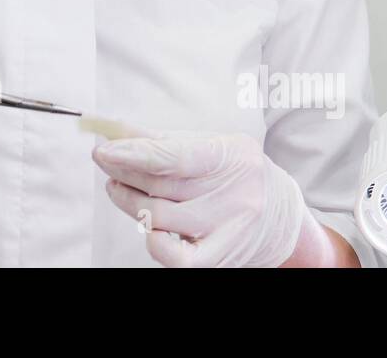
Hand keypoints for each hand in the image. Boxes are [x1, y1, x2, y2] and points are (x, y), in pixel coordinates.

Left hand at [92, 129, 306, 266]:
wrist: (282, 219)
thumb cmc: (236, 174)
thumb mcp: (211, 145)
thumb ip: (163, 139)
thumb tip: (114, 130)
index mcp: (232, 156)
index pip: (175, 157)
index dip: (134, 153)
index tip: (103, 149)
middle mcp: (235, 194)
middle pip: (162, 186)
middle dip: (124, 172)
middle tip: (104, 161)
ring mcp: (228, 229)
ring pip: (161, 217)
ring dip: (129, 201)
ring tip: (117, 186)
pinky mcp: (221, 257)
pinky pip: (176, 257)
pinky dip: (153, 241)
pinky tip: (144, 224)